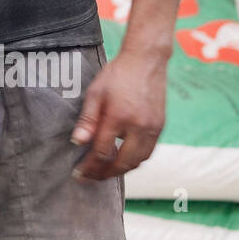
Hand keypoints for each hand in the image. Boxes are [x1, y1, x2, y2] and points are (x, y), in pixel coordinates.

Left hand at [70, 44, 167, 180]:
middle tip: (91, 178)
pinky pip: (148, 152)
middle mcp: (139, 126)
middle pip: (122, 163)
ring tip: (105, 172)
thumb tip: (78, 143)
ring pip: (138, 161)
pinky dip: (135, 161)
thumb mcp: (95, 93)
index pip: (102, 152)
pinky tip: (123, 159)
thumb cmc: (117, 74)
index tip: (79, 173)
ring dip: (121, 170)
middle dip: (105, 174)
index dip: (89, 167)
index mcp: (119, 117)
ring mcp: (153, 128)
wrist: (146, 61)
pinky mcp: (160, 127)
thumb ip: (87, 120)